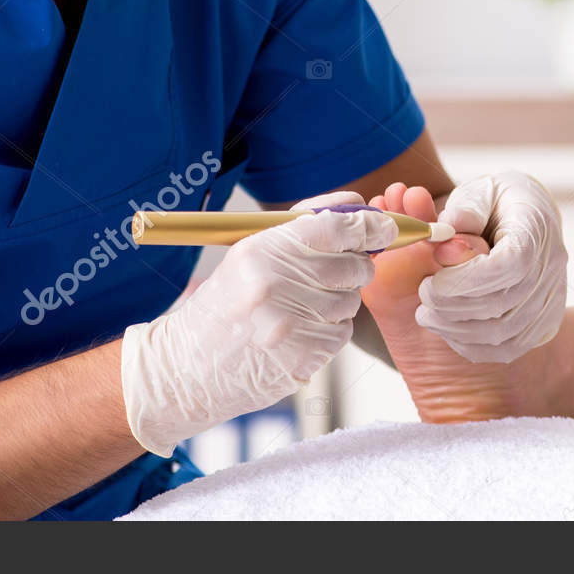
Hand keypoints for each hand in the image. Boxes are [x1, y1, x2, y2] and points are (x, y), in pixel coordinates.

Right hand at [120, 191, 394, 454]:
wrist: (188, 367)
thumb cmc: (225, 303)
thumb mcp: (249, 252)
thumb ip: (302, 225)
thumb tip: (357, 206)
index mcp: (261, 252)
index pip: (335, 228)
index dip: (369, 225)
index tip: (385, 226)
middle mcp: (276, 287)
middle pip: (354, 266)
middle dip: (356, 265)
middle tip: (337, 268)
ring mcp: (290, 327)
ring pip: (351, 300)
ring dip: (339, 298)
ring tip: (303, 303)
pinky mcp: (303, 358)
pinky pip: (342, 331)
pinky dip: (331, 326)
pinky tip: (301, 327)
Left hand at [392, 172, 566, 363]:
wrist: (530, 214)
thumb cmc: (498, 199)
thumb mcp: (481, 189)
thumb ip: (465, 210)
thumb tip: (446, 241)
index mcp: (536, 228)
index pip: (509, 267)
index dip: (466, 280)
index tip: (432, 279)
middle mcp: (551, 267)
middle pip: (504, 305)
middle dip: (453, 305)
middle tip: (423, 293)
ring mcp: (551, 299)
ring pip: (504, 334)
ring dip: (457, 329)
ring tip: (428, 313)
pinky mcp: (543, 322)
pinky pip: (509, 348)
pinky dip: (473, 345)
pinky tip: (448, 328)